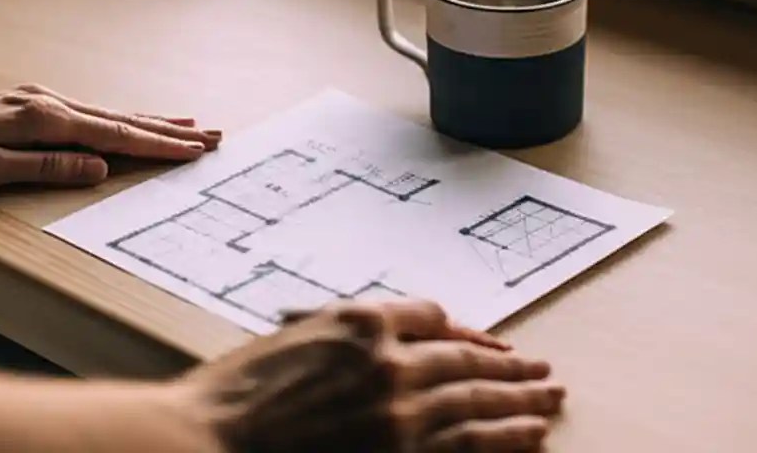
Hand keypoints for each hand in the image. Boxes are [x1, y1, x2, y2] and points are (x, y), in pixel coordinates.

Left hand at [0, 82, 220, 187]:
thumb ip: (46, 167)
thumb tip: (98, 167)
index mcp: (43, 121)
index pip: (115, 136)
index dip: (158, 146)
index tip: (196, 151)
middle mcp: (47, 105)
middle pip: (122, 118)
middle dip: (170, 129)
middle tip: (214, 135)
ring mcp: (37, 102)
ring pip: (108, 112)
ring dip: (149, 120)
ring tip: (187, 124)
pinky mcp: (26, 106)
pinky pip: (87, 111)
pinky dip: (117, 116)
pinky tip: (124, 118)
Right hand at [178, 299, 564, 452]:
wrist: (205, 444)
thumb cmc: (236, 396)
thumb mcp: (293, 337)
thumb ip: (347, 331)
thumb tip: (399, 338)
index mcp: (361, 323)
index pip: (433, 317)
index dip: (467, 332)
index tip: (491, 342)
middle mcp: (388, 364)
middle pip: (467, 362)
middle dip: (510, 367)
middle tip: (543, 370)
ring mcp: (398, 415)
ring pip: (479, 405)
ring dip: (522, 402)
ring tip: (551, 400)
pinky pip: (469, 448)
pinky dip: (505, 442)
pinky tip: (530, 438)